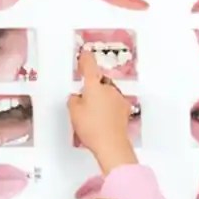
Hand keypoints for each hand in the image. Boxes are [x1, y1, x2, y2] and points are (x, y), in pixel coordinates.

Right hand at [67, 50, 136, 173]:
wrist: (111, 144)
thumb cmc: (91, 127)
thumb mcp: (74, 113)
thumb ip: (74, 100)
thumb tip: (77, 97)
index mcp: (94, 85)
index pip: (89, 65)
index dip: (85, 59)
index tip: (84, 53)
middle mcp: (109, 88)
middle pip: (99, 81)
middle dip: (92, 87)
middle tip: (83, 101)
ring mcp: (119, 98)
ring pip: (107, 92)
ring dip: (101, 98)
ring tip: (92, 114)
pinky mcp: (125, 109)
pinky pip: (114, 103)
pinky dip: (108, 107)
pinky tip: (102, 119)